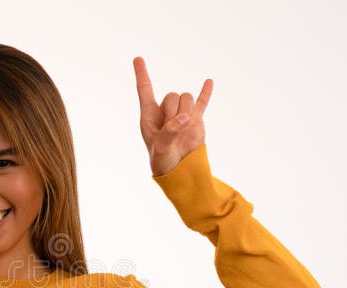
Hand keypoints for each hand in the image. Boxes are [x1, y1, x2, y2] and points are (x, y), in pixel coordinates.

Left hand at [133, 57, 212, 176]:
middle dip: (174, 111)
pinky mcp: (196, 119)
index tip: (138, 58)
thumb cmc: (162, 160)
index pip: (145, 90)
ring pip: (186, 97)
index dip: (141, 74)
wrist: (179, 170)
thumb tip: (185, 117)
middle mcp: (164, 111)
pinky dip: (205, 93)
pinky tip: (208, 81)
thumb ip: (170, 131)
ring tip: (183, 128)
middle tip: (172, 129)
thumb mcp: (161, 147)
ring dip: (186, 111)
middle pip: (172, 95)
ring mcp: (181, 114)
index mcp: (149, 115)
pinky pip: (202, 102)